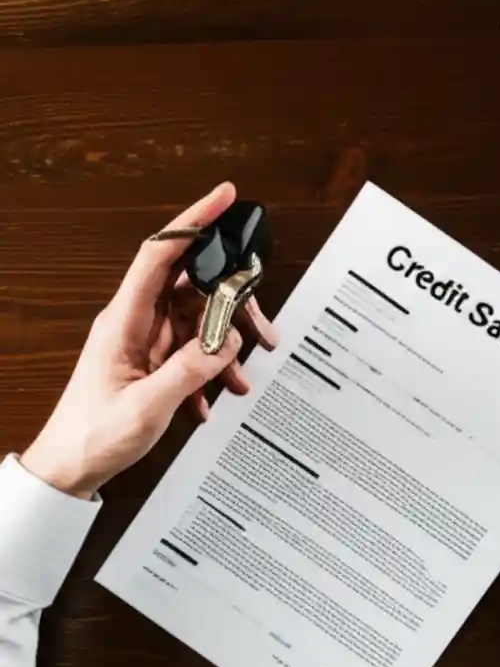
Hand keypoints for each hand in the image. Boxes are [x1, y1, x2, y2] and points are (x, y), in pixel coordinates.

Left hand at [20, 182, 279, 498]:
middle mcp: (134, 322)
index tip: (222, 199)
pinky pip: (195, 349)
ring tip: (244, 371)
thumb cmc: (92, 436)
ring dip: (227, 344)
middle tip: (262, 326)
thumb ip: (191, 369)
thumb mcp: (147, 405)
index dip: (193, 221)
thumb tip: (226, 342)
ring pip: (199, 320)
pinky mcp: (153, 361)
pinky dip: (214, 368)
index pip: (160, 254)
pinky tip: (218, 393)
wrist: (70, 468)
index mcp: (123, 321)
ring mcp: (144, 341)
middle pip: (192, 288)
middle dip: (233, 302)